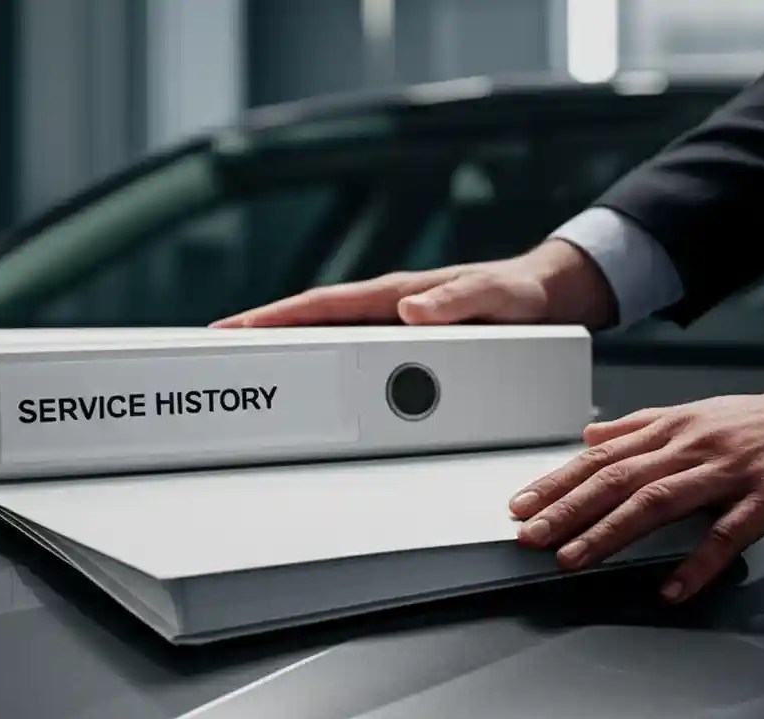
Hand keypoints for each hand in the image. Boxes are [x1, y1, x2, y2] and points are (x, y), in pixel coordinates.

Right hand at [211, 239, 617, 328]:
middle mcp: (387, 309)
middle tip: (218, 346)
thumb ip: (459, 300)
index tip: (236, 326)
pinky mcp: (402, 344)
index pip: (325, 304)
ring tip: (248, 365)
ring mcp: (391, 326)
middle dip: (262, 330)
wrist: (545, 297)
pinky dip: (321, 361)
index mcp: (398, 294)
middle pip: (311, 321)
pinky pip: (352, 353)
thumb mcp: (499, 296)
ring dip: (287, 346)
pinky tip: (306, 378)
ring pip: (327, 337)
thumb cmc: (520, 294)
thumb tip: (410, 311)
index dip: (277, 316)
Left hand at [511, 376, 763, 602]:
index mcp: (670, 430)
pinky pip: (726, 535)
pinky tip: (671, 587)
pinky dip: (696, 563)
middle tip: (531, 535)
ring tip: (575, 558)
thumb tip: (589, 434)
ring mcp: (727, 473)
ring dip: (610, 532)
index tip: (521, 505)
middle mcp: (691, 447)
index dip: (556, 482)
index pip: (599, 458)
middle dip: (567, 509)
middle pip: (617, 479)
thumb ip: (638, 426)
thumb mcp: (694, 415)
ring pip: (658, 502)